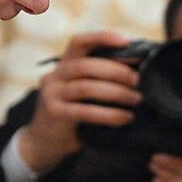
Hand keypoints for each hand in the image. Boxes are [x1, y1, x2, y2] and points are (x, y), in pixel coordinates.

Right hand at [15, 30, 141, 173]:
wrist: (44, 143)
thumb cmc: (72, 115)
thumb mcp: (81, 94)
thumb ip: (98, 80)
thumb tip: (136, 72)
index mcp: (63, 65)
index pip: (79, 42)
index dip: (102, 38)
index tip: (128, 41)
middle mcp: (54, 76)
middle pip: (86, 65)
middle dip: (116, 71)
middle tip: (138, 80)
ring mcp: (52, 94)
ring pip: (86, 88)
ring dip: (116, 93)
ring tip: (136, 99)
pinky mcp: (54, 114)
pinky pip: (85, 111)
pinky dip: (110, 114)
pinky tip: (125, 118)